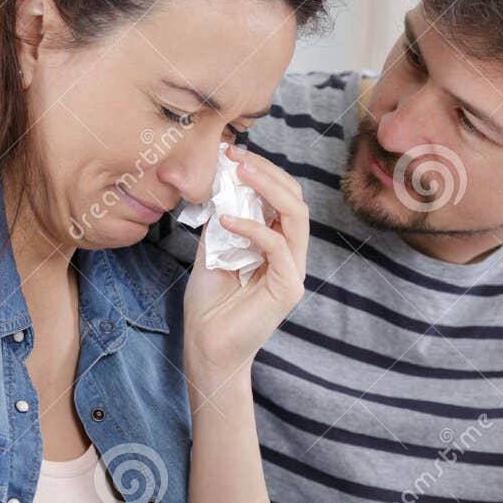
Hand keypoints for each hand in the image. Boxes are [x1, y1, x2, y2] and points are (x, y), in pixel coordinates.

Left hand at [181, 147, 307, 380]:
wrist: (206, 347)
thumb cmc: (209, 305)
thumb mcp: (212, 251)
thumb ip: (222, 222)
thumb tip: (219, 186)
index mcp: (277, 245)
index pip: (282, 198)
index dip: (262, 172)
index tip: (232, 155)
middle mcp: (291, 255)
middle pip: (295, 200)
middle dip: (267, 172)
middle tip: (236, 156)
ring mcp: (293, 271)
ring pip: (296, 216)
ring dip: (267, 188)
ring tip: (238, 172)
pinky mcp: (288, 288)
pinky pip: (278, 246)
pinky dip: (253, 228)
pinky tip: (227, 220)